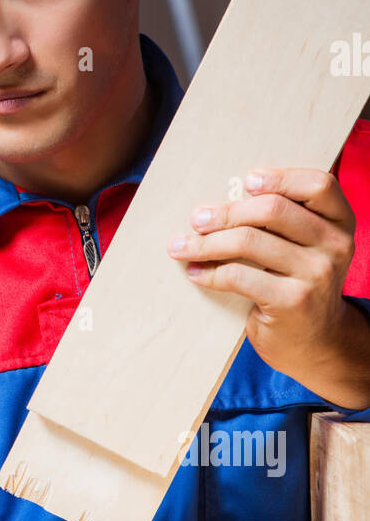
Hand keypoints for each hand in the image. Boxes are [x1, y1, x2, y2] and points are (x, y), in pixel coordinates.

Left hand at [166, 167, 369, 405]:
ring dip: (206, 243)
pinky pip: (239, 276)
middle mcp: (335, 245)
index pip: (319, 184)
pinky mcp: (293, 301)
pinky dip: (210, 272)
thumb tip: (223, 196)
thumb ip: (285, 221)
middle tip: (196, 219)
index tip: (246, 181)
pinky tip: (195, 272)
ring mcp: (317, 274)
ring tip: (180, 246)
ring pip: (249, 240)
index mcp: (340, 222)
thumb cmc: (298, 283)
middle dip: (225, 212)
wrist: (316, 342)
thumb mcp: (306, 248)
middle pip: (273, 209)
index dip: (280, 177)